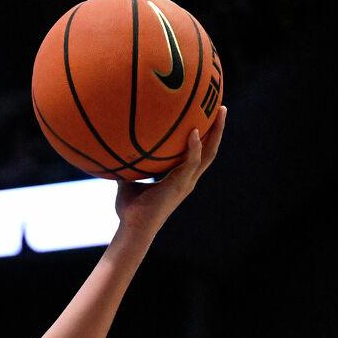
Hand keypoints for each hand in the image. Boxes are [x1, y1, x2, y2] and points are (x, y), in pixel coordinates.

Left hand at [113, 105, 225, 235]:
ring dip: (216, 132)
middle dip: (217, 129)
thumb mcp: (127, 182)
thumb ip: (127, 167)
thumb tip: (116, 150)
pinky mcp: (180, 185)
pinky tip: (193, 131)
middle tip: (221, 108)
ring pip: (209, 153)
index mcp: (180, 178)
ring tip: (220, 111)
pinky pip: (192, 162)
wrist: (133, 229)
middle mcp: (188, 179)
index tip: (206, 118)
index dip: (204, 137)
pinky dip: (194, 147)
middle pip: (210, 150)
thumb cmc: (130, 210)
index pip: (198, 154)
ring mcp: (186, 182)